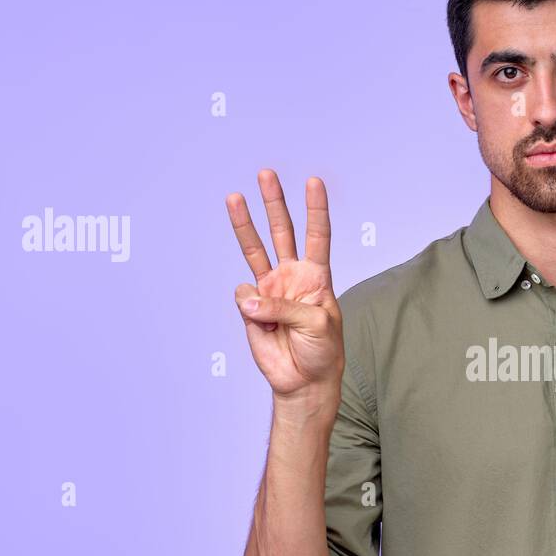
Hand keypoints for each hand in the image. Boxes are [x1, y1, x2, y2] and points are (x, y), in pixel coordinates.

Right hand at [227, 171, 343, 402]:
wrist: (304, 381)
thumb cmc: (322, 351)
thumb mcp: (315, 324)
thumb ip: (282, 306)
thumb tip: (246, 298)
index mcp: (316, 276)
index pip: (317, 236)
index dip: (316, 209)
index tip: (314, 182)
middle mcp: (291, 276)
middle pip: (282, 231)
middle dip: (274, 202)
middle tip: (266, 173)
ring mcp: (269, 289)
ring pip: (254, 248)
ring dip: (244, 223)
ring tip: (234, 196)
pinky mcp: (250, 307)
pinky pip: (243, 297)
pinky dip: (250, 308)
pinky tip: (264, 324)